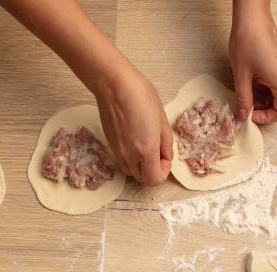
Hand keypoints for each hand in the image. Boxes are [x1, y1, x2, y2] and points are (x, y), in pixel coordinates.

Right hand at [94, 66, 172, 186]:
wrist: (114, 85)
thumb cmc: (140, 95)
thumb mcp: (162, 118)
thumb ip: (166, 142)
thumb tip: (166, 156)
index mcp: (146, 149)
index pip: (155, 179)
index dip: (163, 171)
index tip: (165, 157)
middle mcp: (130, 155)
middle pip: (142, 178)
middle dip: (152, 169)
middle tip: (157, 152)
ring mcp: (118, 151)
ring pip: (131, 172)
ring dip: (140, 166)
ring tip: (144, 146)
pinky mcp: (110, 145)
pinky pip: (122, 161)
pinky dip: (130, 158)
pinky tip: (134, 141)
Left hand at [229, 0, 276, 123]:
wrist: (252, 16)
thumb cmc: (248, 41)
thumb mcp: (241, 76)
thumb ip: (244, 99)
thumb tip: (243, 115)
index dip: (267, 117)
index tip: (251, 116)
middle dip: (264, 107)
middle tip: (246, 106)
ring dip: (262, 97)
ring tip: (245, 93)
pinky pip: (276, 80)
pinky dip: (264, 86)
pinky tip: (249, 81)